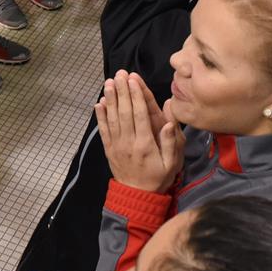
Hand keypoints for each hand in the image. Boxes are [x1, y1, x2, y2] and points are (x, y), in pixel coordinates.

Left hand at [95, 71, 184, 192]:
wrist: (137, 196)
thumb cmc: (158, 178)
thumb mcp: (172, 164)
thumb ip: (170, 143)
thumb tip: (168, 122)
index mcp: (145, 144)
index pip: (140, 115)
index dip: (136, 96)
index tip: (133, 80)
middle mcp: (128, 142)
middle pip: (124, 112)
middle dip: (122, 91)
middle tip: (120, 73)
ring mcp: (116, 145)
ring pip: (112, 118)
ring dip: (110, 99)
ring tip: (109, 82)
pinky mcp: (109, 149)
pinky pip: (104, 130)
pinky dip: (100, 116)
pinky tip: (99, 103)